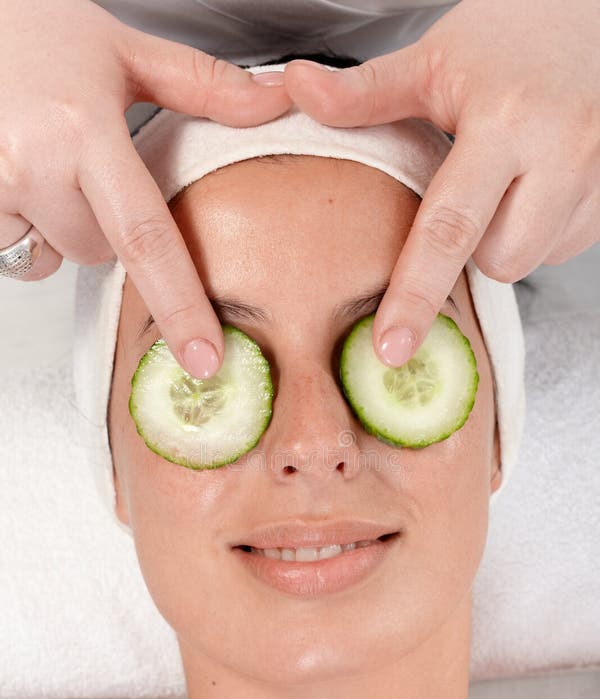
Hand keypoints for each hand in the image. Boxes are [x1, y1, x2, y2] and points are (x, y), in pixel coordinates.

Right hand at [0, 0, 290, 377]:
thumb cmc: (37, 33)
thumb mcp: (123, 52)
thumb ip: (202, 84)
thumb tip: (273, 103)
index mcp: (85, 131)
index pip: (147, 238)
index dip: (178, 305)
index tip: (202, 357)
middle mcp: (34, 163)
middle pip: (99, 255)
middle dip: (103, 226)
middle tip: (83, 165)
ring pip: (54, 256)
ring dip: (59, 226)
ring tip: (43, 161)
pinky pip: (14, 249)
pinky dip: (22, 225)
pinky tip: (17, 174)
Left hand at [284, 0, 599, 365]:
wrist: (599, 16)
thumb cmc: (513, 37)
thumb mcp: (435, 59)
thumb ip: (366, 92)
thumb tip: (297, 88)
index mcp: (507, 123)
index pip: (448, 230)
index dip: (416, 295)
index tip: (391, 347)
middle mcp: (563, 155)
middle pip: (498, 261)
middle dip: (471, 248)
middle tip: (468, 192)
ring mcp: (598, 180)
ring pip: (531, 260)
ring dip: (507, 238)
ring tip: (506, 181)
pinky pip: (563, 245)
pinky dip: (540, 229)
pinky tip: (537, 183)